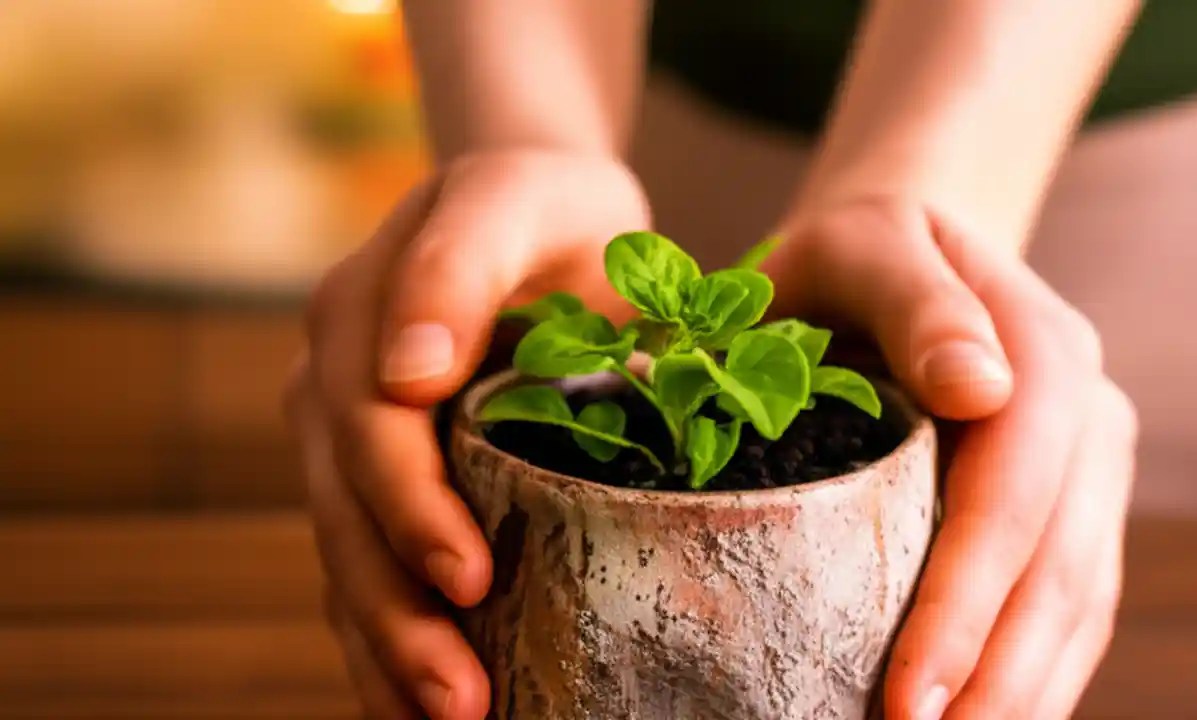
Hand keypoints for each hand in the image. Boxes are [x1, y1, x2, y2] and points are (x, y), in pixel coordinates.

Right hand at [285, 150, 649, 719]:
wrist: (530, 211)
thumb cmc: (544, 207)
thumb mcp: (517, 199)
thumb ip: (458, 264)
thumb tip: (406, 373)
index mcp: (357, 315)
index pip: (370, 430)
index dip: (410, 509)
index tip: (467, 579)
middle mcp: (334, 383)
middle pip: (345, 514)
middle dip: (397, 613)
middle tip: (462, 700)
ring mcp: (344, 438)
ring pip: (346, 557)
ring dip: (386, 651)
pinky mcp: (374, 479)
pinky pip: (365, 566)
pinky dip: (385, 643)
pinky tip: (417, 708)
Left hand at [767, 197, 1136, 718]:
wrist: (899, 249)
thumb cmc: (857, 254)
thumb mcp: (866, 246)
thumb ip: (916, 303)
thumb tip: (978, 388)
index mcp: (1043, 350)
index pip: (1013, 498)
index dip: (964, 604)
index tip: (908, 696)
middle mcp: (1087, 416)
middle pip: (1057, 570)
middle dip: (993, 677)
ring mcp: (1087, 466)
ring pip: (1075, 603)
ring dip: (1021, 693)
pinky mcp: (1070, 505)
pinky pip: (1069, 602)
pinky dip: (1032, 672)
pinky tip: (989, 716)